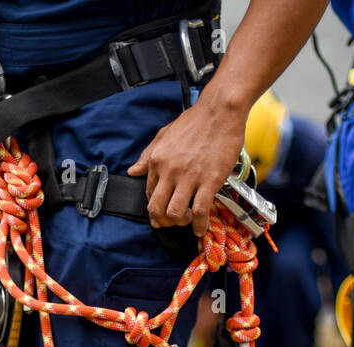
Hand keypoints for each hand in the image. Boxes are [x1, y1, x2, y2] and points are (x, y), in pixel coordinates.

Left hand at [127, 93, 247, 235]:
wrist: (220, 110)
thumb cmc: (195, 121)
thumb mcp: (164, 134)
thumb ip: (148, 155)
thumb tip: (133, 172)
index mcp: (157, 160)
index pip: (149, 192)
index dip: (155, 206)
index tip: (161, 211)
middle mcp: (170, 171)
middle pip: (157, 208)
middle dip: (162, 220)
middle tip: (170, 222)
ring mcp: (189, 177)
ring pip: (175, 212)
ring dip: (179, 222)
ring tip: (186, 220)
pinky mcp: (209, 181)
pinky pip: (199, 211)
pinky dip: (198, 224)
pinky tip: (200, 228)